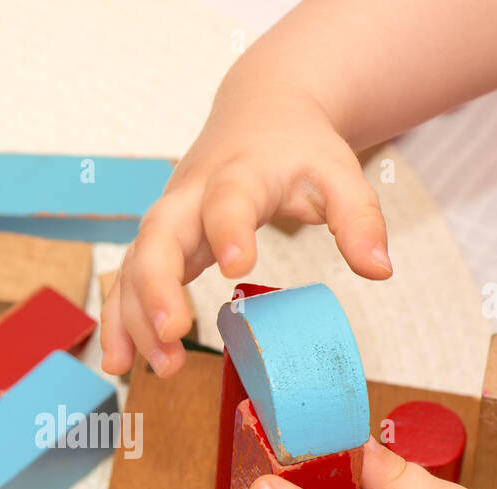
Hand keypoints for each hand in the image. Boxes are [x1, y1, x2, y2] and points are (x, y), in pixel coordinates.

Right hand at [99, 90, 391, 377]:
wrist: (260, 113)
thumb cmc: (298, 149)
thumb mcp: (338, 172)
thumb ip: (358, 217)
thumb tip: (379, 270)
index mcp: (239, 173)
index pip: (228, 198)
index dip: (228, 228)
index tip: (237, 265)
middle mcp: (189, 196)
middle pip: (159, 236)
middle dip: (158, 286)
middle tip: (173, 331)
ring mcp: (167, 220)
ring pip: (135, 266)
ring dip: (135, 317)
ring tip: (160, 367)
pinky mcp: (157, 243)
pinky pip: (128, 281)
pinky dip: (118, 320)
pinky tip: (120, 363)